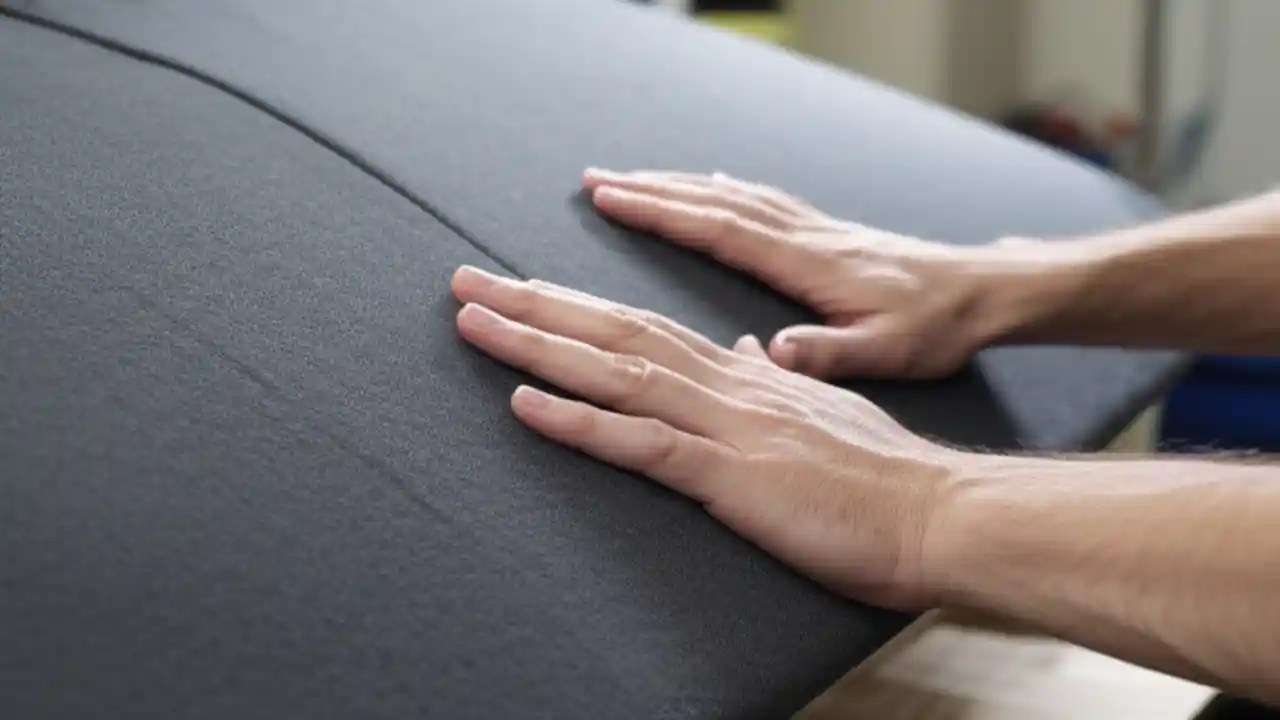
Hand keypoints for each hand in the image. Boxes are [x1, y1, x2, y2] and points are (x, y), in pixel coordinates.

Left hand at [452, 265, 970, 609]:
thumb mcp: (821, 414)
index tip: (524, 289)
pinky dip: (580, 422)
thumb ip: (775, 383)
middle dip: (533, 305)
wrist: (936, 514)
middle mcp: (726, 385)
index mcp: (743, 375)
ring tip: (474, 322)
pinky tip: (525, 405)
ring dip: (537, 346)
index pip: (645, 327)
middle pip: (615, 331)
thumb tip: (744, 354)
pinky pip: (642, 444)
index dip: (578, 307)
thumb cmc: (881, 476)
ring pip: (616, 372)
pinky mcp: (732, 476)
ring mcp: (727, 427)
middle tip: (466, 281)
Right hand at [583, 168, 1040, 379]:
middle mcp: (806, 236)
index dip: (662, 214)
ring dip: (679, 185)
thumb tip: (769, 352)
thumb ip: (829, 354)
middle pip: (715, 202)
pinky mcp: (826, 235)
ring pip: (734, 196)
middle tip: (597, 181)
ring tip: (632, 180)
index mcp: (810, 265)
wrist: (986, 295)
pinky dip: (722, 190)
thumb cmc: (937, 328)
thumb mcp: (889, 353)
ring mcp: (815, 230)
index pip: (720, 231)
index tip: (611, 200)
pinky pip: (761, 202)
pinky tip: (709, 188)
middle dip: (652, 190)